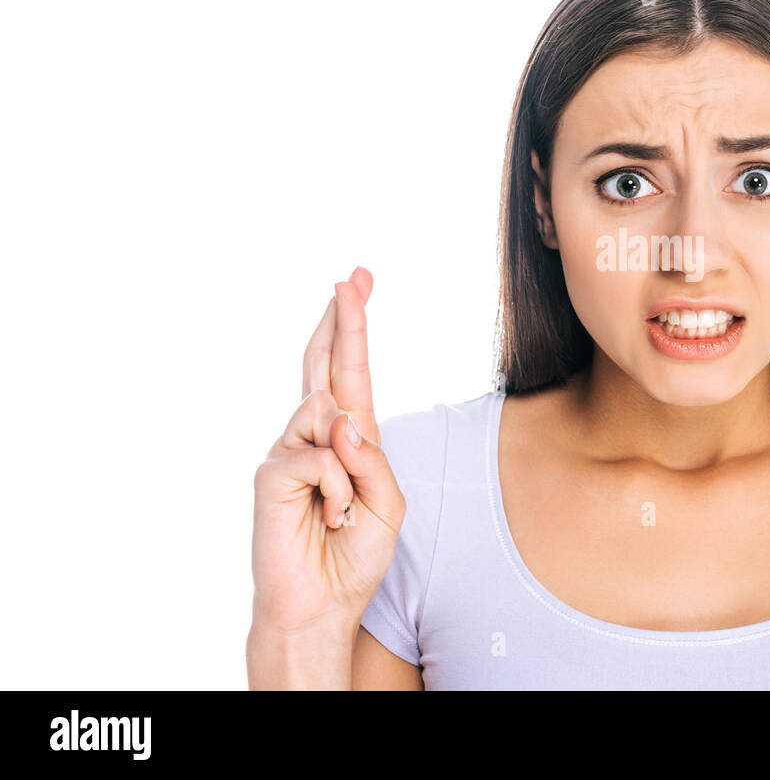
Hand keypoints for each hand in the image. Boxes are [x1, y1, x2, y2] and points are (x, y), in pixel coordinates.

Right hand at [250, 266, 405, 636]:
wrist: (322, 605)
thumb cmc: (354, 554)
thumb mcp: (387, 503)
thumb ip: (373, 458)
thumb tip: (342, 419)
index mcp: (349, 438)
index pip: (350, 373)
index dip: (353, 327)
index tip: (358, 281)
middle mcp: (315, 436)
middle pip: (327, 366)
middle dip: (343, 320)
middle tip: (353, 277)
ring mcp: (289, 450)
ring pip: (328, 412)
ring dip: (351, 465)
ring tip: (344, 508)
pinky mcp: (270, 472)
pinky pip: (319, 457)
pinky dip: (337, 489)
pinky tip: (330, 516)